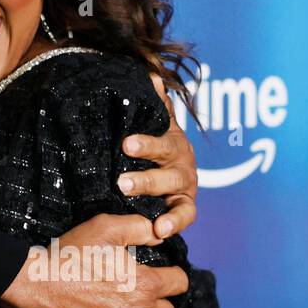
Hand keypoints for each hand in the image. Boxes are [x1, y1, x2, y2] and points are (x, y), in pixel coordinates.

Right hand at [0, 213, 187, 307]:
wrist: (33, 286)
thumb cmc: (68, 256)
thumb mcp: (104, 227)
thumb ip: (139, 227)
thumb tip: (160, 236)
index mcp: (146, 284)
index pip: (179, 283)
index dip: (168, 276)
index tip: (157, 276)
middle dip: (154, 305)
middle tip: (132, 298)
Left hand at [119, 73, 197, 239]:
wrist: (173, 166)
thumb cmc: (157, 143)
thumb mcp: (156, 121)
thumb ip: (154, 103)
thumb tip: (151, 75)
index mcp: (173, 142)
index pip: (162, 142)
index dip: (146, 144)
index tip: (126, 144)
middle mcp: (182, 164)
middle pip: (167, 172)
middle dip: (145, 178)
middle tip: (121, 182)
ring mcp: (184, 187)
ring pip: (174, 194)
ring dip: (156, 200)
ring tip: (137, 209)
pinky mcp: (184, 207)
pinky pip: (185, 216)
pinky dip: (175, 224)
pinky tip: (160, 231)